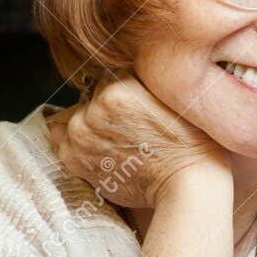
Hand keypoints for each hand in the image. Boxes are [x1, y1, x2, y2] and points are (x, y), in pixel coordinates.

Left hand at [48, 74, 227, 207]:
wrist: (186, 183)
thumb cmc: (189, 141)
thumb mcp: (172, 94)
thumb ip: (140, 78)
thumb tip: (115, 74)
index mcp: (117, 88)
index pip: (114, 75)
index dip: (129, 89)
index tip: (141, 104)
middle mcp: (93, 110)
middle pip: (95, 96)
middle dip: (109, 108)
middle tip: (134, 126)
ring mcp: (80, 135)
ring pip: (80, 118)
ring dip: (94, 126)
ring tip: (122, 142)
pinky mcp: (74, 159)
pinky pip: (66, 142)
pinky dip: (81, 145)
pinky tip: (107, 153)